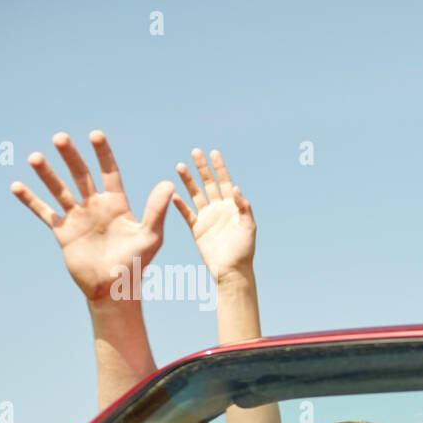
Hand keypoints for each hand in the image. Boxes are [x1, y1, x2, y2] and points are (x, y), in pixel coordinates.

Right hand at [10, 131, 173, 301]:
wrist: (114, 289)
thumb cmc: (136, 264)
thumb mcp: (150, 236)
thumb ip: (157, 210)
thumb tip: (168, 183)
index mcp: (117, 204)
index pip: (109, 172)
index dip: (103, 154)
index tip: (95, 134)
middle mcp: (95, 206)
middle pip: (80, 175)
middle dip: (71, 157)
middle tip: (60, 138)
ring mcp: (78, 218)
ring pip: (59, 190)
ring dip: (47, 174)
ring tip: (36, 157)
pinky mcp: (63, 232)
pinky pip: (44, 212)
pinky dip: (30, 200)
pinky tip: (16, 186)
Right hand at [172, 149, 255, 278]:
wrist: (232, 270)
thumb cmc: (244, 250)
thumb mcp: (249, 227)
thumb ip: (244, 208)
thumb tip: (237, 188)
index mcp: (233, 207)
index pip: (225, 182)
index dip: (220, 168)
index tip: (213, 153)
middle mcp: (219, 209)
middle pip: (208, 183)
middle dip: (202, 168)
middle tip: (195, 152)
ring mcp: (207, 218)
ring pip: (195, 194)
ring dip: (188, 180)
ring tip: (180, 165)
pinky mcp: (197, 229)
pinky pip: (186, 213)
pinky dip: (180, 204)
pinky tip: (173, 194)